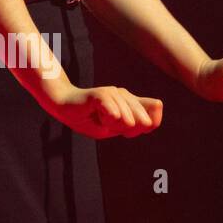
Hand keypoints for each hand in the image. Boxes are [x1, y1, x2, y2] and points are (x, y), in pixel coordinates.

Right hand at [46, 84, 163, 139]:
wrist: (62, 105)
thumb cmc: (89, 117)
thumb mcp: (115, 125)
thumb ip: (139, 119)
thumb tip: (160, 103)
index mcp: (130, 103)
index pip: (151, 123)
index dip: (138, 130)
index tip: (120, 128)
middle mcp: (125, 95)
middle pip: (140, 124)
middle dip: (123, 129)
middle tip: (104, 121)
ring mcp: (114, 93)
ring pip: (127, 121)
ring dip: (110, 125)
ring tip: (96, 116)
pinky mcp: (102, 94)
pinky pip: (114, 115)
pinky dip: (105, 120)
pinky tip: (95, 113)